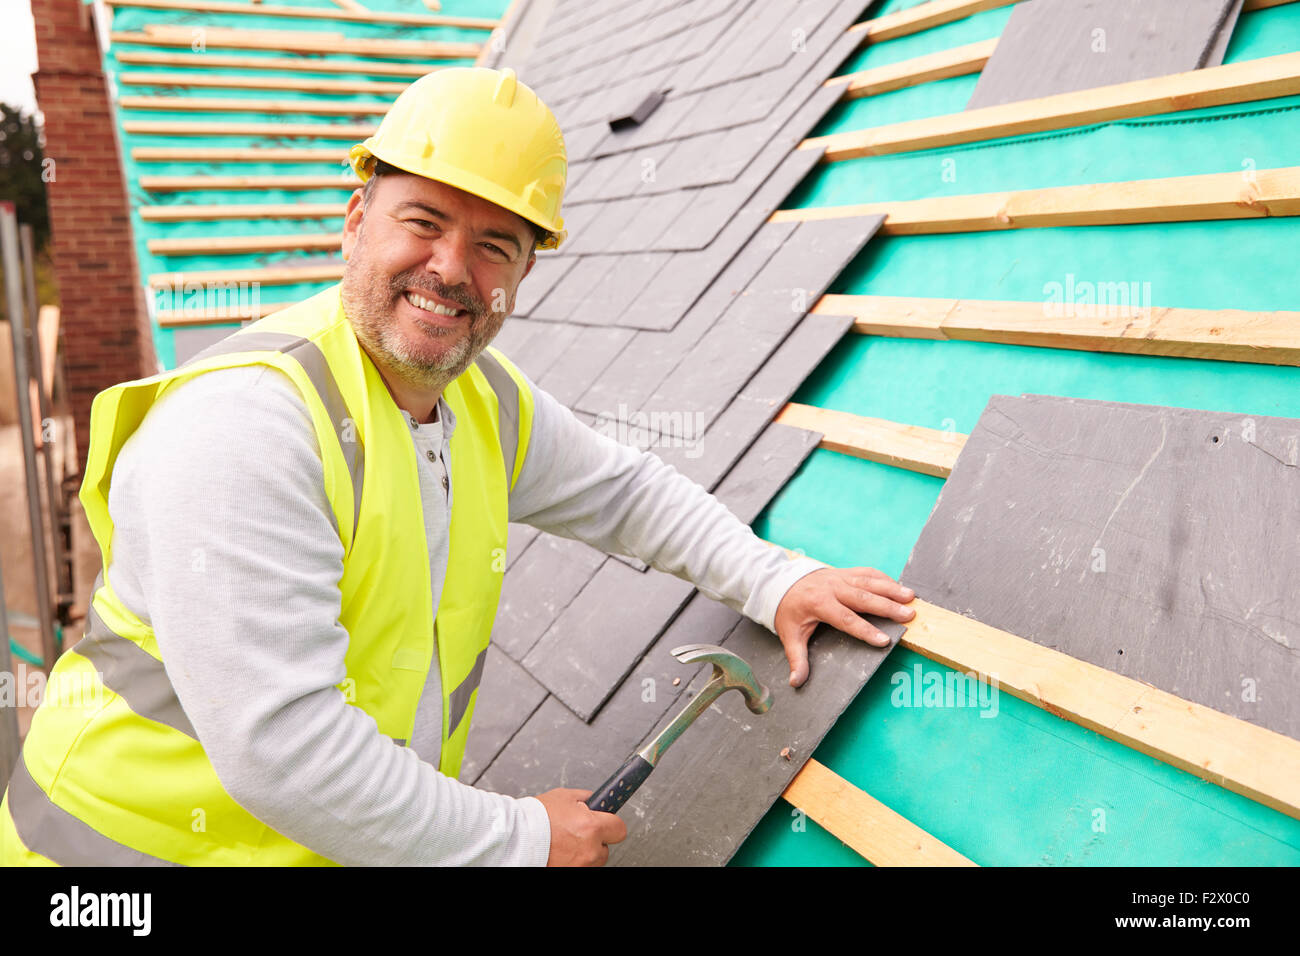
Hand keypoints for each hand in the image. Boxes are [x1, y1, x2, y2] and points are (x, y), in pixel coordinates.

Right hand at [535, 788, 626, 865]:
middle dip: (595, 840)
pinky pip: (581, 867)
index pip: (619, 829)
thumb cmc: (537, 818)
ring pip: (593, 860)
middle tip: (577, 833)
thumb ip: (586, 798)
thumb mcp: (564, 797)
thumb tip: (596, 800)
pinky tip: (561, 853)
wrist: (516, 838)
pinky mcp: (571, 873)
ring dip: (585, 853)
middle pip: (606, 847)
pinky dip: (573, 862)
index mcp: (592, 827)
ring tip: (565, 843)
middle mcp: (590, 850)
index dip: (611, 824)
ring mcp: (581, 866)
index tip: (606, 823)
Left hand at [773, 567, 914, 687]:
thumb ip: (796, 658)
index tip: (884, 640)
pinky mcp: (845, 572)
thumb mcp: (789, 635)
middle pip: (863, 598)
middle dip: (887, 607)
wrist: (782, 583)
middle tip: (908, 615)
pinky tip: (899, 587)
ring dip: (891, 589)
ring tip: (911, 598)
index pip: (846, 619)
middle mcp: (832, 588)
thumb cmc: (789, 611)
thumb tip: (796, 682)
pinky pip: (867, 573)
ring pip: (869, 582)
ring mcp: (840, 577)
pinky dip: (884, 579)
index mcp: (819, 604)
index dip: (865, 630)